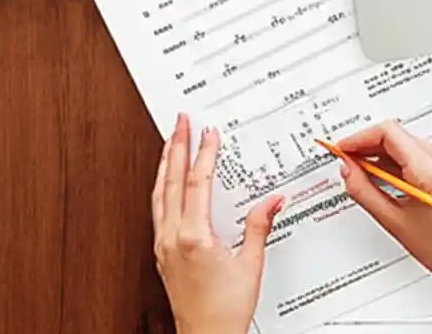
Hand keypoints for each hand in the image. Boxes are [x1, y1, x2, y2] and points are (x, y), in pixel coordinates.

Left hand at [153, 113, 283, 333]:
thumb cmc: (225, 310)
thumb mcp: (250, 265)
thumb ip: (259, 227)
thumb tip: (273, 200)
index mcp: (193, 237)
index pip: (197, 183)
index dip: (203, 154)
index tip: (209, 132)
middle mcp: (172, 238)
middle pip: (172, 181)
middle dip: (177, 146)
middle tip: (180, 121)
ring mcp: (163, 245)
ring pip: (159, 194)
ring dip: (165, 164)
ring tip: (171, 141)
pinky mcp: (161, 253)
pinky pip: (158, 210)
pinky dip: (163, 187)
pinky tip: (167, 181)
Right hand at [336, 121, 431, 333]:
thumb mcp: (393, 220)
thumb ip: (364, 191)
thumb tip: (347, 170)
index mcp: (428, 171)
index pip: (388, 133)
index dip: (359, 138)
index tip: (342, 149)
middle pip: (394, 134)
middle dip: (365, 144)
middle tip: (346, 160)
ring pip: (401, 141)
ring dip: (377, 152)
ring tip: (359, 173)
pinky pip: (410, 153)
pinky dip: (390, 160)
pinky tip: (378, 177)